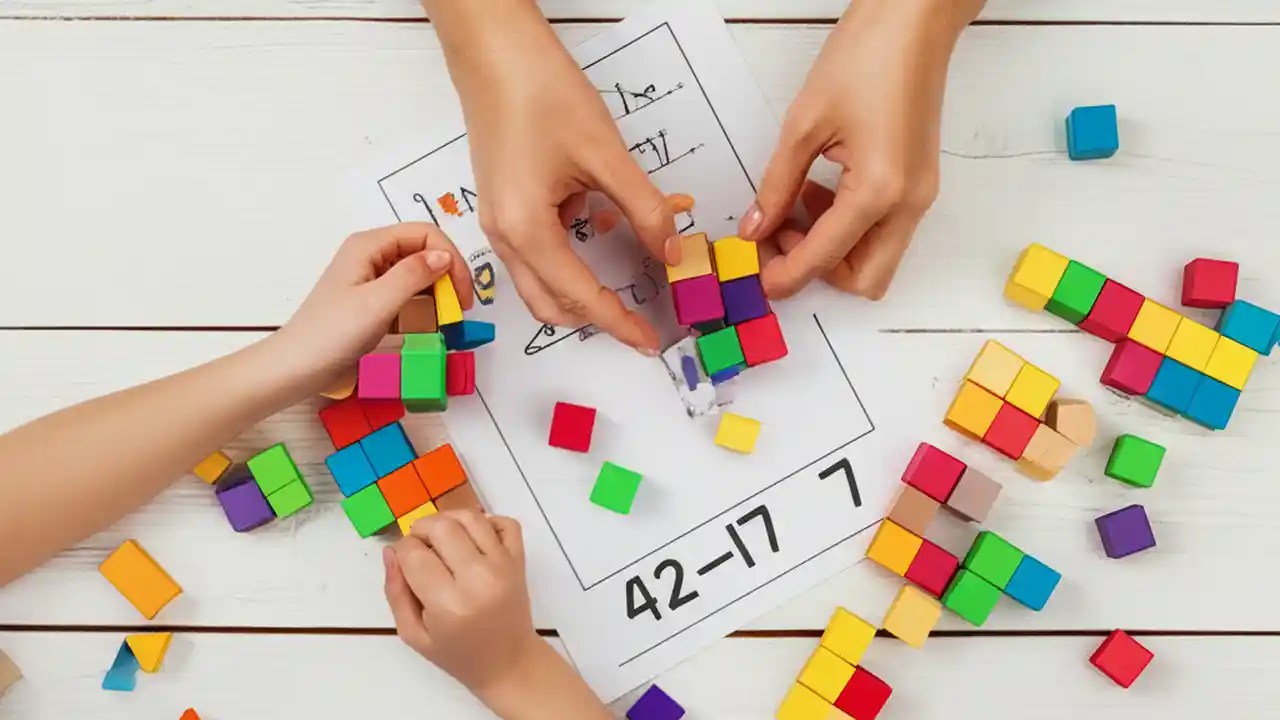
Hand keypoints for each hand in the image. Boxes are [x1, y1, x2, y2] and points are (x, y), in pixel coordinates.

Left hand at [280, 222, 471, 389]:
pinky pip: (406, 293)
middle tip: (460, 309)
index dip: (451, 258)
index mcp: (369, 245)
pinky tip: (428, 326)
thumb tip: (445, 256)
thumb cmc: (331, 334)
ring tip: (447, 320)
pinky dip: (422, 306)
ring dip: (437, 293)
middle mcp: (371, 255)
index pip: (425, 234)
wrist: (296, 368)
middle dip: (447, 276)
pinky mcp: (371, 300)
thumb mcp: (377, 303)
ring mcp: (370, 278)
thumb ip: (413, 275)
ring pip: (417, 273)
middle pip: (423, 251)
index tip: (464, 294)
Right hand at [384, 511, 611, 718]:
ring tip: (440, 539)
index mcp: (449, 605)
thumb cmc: (458, 654)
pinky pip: (505, 522)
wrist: (509, 663)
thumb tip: (390, 551)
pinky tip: (472, 538)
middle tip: (419, 548)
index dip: (401, 550)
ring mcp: (503, 566)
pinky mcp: (519, 560)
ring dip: (448, 519)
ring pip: (470, 517)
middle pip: (441, 527)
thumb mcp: (414, 635)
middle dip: (420, 530)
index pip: (414, 554)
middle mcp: (479, 579)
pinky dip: (487, 521)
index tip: (404, 562)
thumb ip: (396, 592)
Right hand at [436, 1, 676, 352]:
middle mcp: (503, 236)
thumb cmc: (540, 92)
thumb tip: (670, 251)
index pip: (580, 296)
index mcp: (525, 230)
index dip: (619, 323)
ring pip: (541, 283)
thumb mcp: (605, 154)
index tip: (650, 343)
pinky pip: (537, 253)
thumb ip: (642, 209)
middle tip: (643, 318)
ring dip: (581, 291)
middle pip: (552, 305)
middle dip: (597, 318)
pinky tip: (603, 231)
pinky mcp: (503, 206)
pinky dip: (570, 260)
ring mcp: (498, 222)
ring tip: (627, 283)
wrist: (493, 52)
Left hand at [739, 0, 976, 300]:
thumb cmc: (866, 56)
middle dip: (818, 271)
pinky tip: (820, 191)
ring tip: (796, 205)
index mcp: (880, 190)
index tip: (757, 279)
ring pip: (876, 258)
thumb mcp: (804, 124)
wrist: (915, 19)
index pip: (826, 258)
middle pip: (864, 279)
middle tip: (778, 239)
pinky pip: (883, 230)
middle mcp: (909, 203)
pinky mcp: (918, 184)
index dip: (787, 275)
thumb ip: (776, 185)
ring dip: (833, 248)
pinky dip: (849, 228)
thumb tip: (755, 228)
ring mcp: (919, 195)